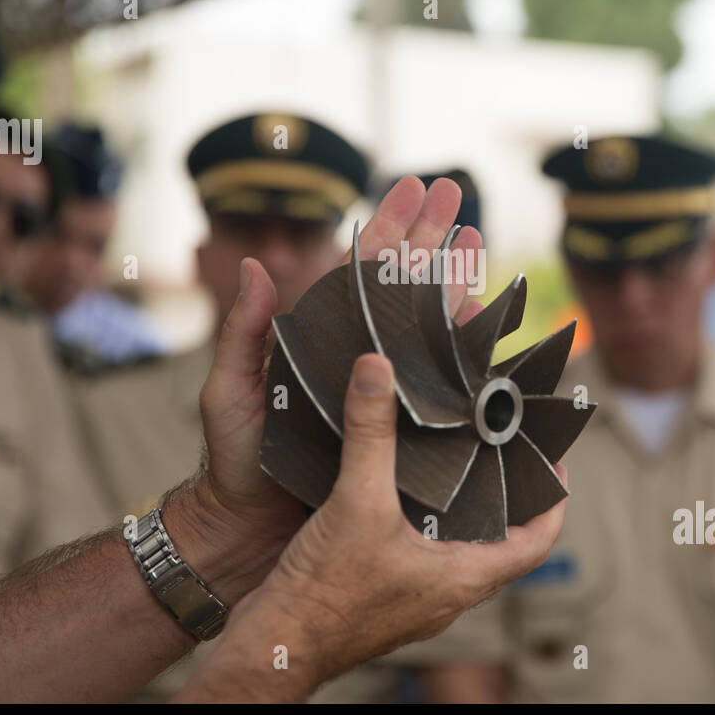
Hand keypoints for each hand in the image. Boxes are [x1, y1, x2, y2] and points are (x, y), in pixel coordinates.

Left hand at [170, 177, 483, 600]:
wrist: (252, 528)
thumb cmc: (234, 460)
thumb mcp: (230, 390)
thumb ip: (244, 332)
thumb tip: (256, 267)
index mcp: (319, 336)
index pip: (359, 268)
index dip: (388, 225)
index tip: (411, 185)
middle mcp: (357, 355)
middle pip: (402, 281)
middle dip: (429, 235)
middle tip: (455, 193)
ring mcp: (383, 387)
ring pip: (428, 320)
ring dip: (454, 278)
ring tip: (478, 240)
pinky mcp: (403, 424)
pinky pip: (441, 379)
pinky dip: (464, 346)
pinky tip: (484, 315)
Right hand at [180, 354, 565, 700]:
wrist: (275, 644)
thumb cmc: (324, 593)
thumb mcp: (355, 500)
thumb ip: (370, 433)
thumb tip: (377, 370)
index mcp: (462, 578)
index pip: (537, 542)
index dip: (554, 502)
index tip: (555, 465)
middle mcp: (448, 594)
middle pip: (502, 544)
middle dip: (509, 499)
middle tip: (506, 452)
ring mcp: (417, 600)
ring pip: (461, 551)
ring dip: (467, 513)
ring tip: (460, 463)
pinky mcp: (385, 598)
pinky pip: (423, 558)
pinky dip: (426, 526)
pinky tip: (401, 495)